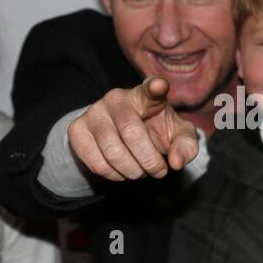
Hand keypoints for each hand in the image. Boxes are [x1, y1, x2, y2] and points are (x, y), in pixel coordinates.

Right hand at [68, 76, 199, 180]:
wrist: (123, 137)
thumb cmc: (156, 132)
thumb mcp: (177, 137)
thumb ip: (185, 146)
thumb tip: (176, 163)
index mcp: (145, 95)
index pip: (150, 88)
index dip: (155, 87)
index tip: (159, 86)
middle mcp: (117, 98)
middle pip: (132, 133)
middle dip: (149, 161)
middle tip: (157, 171)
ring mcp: (93, 111)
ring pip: (112, 151)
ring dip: (132, 171)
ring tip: (140, 171)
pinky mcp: (77, 129)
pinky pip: (95, 162)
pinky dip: (113, 175)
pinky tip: (121, 171)